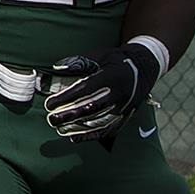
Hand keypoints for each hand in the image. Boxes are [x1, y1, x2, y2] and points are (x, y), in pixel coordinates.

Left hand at [43, 44, 161, 143]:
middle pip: (91, 108)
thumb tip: (57, 68)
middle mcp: (119, 94)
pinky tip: (75, 138)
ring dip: (78, 128)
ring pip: (100, 122)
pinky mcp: (127, 116)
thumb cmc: (116, 60)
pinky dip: (92, 136)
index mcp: (111, 77)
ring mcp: (125, 107)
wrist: (145, 67)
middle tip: (51, 119)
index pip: (85, 89)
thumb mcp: (99, 55)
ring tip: (59, 129)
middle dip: (69, 116)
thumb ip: (79, 62)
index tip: (49, 104)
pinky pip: (110, 130)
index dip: (66, 97)